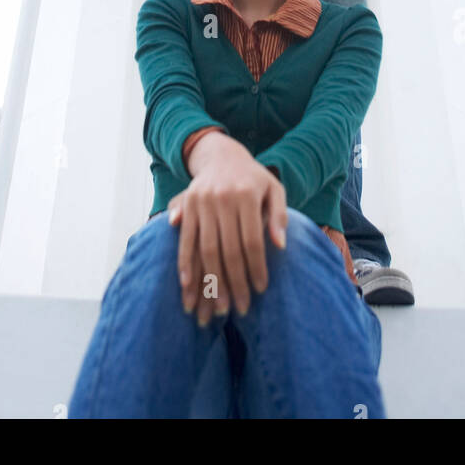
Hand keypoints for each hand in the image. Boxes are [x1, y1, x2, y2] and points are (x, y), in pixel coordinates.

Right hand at [167, 133, 286, 325]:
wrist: (221, 155)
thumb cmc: (254, 178)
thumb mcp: (274, 189)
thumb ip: (279, 215)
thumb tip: (280, 245)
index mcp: (247, 195)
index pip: (252, 240)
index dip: (256, 267)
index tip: (260, 289)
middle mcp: (223, 198)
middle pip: (228, 249)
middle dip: (234, 282)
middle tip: (238, 309)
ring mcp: (202, 202)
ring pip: (206, 248)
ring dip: (210, 281)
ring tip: (215, 308)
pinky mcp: (187, 205)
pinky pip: (185, 239)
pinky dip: (184, 263)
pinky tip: (187, 285)